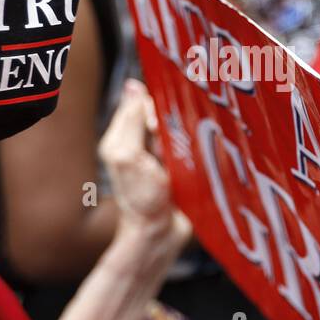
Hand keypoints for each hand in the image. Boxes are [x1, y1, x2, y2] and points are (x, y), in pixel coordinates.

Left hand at [97, 79, 191, 245]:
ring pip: (181, 126)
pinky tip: (195, 161)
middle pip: (163, 112)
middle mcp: (143, 140)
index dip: (153, 107)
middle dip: (172, 123)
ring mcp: (164, 152)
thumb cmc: (140, 200)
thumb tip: (132, 86)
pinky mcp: (183, 163)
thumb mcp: (128, 156)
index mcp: (123, 135)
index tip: (157, 126)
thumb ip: (131, 120)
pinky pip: (193, 143)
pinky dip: (196, 148)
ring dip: (186, 137)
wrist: (161, 234)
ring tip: (181, 159)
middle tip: (169, 147)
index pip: (141, 101)